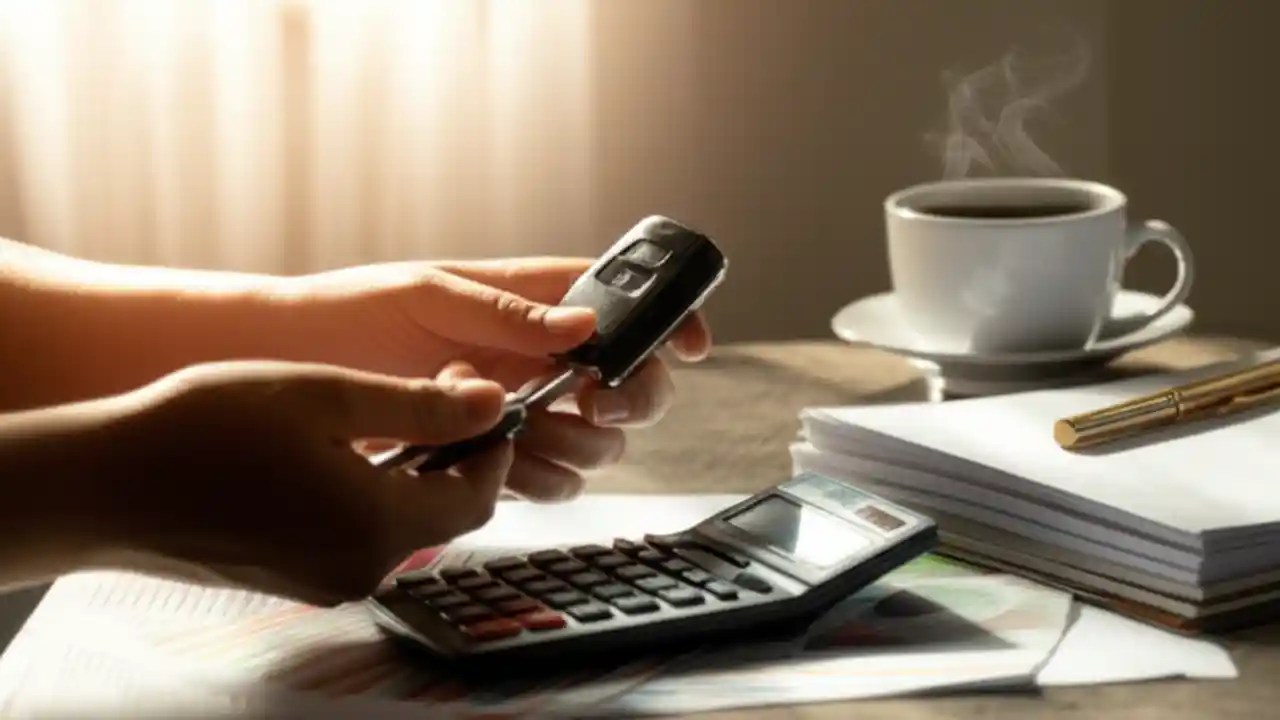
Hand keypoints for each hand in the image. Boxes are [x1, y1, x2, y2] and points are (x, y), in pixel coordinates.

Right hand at [84, 360, 512, 605]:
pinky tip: (346, 453)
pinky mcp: (295, 579)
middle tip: (439, 392)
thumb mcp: (326, 396)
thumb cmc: (206, 429)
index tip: (485, 398)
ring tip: (389, 413)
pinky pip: (359, 538)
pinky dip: (372, 497)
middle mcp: (360, 568)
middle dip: (455, 457)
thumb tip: (493, 403)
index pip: (479, 496)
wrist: (106, 484)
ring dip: (413, 474)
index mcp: (377, 525)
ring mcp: (325, 581)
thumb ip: (421, 405)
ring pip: (402, 526)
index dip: (494, 446)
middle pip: (445, 516)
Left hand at [271, 257, 712, 500]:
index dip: (669, 321)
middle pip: (632, 384)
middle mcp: (538, 359)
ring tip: (524, 428)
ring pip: (599, 443)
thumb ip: (510, 313)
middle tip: (596, 396)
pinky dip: (539, 479)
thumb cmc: (352, 311)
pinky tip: (498, 460)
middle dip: (634, 395)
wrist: (289, 366)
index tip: (690, 342)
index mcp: (531, 302)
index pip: (622, 305)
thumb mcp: (430, 294)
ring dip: (578, 442)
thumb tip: (584, 326)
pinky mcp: (493, 458)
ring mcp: (521, 412)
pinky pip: (551, 482)